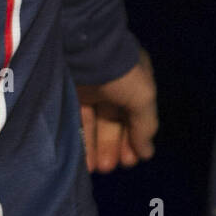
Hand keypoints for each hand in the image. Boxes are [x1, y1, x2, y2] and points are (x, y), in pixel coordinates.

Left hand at [76, 47, 156, 172]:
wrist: (84, 46)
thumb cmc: (120, 72)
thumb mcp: (143, 97)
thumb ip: (145, 125)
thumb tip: (147, 153)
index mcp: (134, 81)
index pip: (135, 115)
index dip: (133, 139)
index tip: (131, 161)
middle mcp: (112, 85)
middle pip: (113, 121)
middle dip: (113, 146)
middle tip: (110, 168)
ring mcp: (89, 87)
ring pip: (93, 123)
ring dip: (96, 147)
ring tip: (96, 169)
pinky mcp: (68, 90)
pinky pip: (76, 119)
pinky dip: (80, 138)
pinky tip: (82, 159)